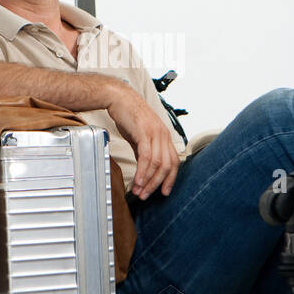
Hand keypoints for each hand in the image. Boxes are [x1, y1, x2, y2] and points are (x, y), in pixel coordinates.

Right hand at [106, 83, 180, 199]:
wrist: (119, 98)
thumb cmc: (128, 115)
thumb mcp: (139, 136)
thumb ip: (144, 151)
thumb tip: (144, 168)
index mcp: (164, 136)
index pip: (174, 162)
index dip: (171, 179)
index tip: (164, 192)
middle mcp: (163, 135)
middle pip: (168, 165)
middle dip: (158, 184)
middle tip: (147, 195)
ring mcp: (155, 133)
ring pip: (158, 163)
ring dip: (148, 180)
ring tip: (140, 191)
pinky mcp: (144, 132)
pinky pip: (146, 156)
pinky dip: (143, 171)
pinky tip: (138, 180)